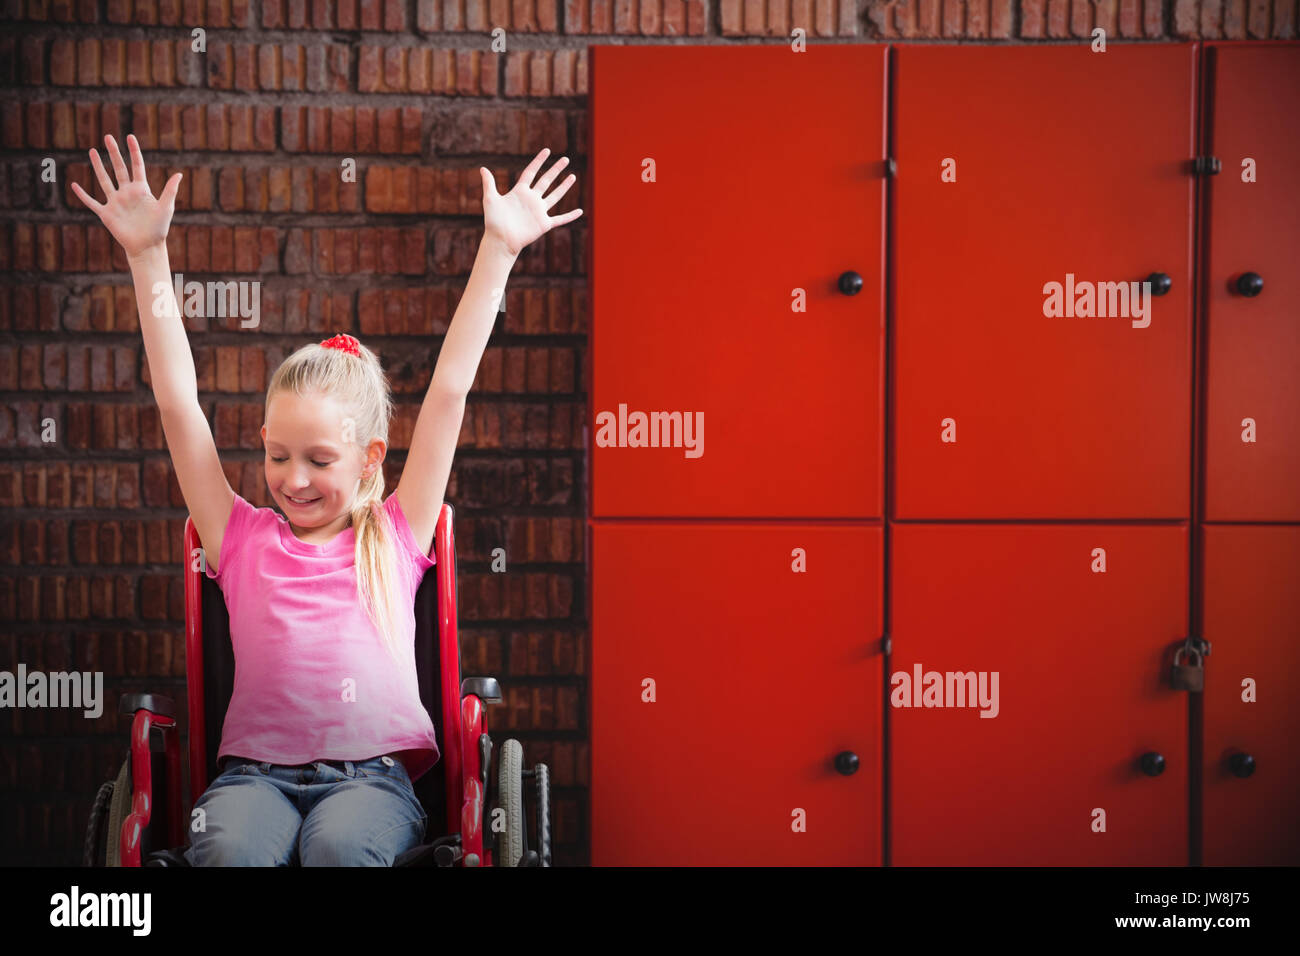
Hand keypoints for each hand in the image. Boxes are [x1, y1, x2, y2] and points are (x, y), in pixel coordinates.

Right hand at [71, 134, 182, 260]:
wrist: (147, 246)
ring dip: (98, 166)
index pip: (137, 166)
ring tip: (91, 151)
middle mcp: (127, 193)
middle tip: (108, 137)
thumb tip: (179, 174)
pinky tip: (75, 185)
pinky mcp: (106, 214)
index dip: (133, 151)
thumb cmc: (159, 228)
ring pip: (104, 180)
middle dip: (113, 153)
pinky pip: (92, 202)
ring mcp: (115, 202)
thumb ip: (170, 191)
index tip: (130, 137)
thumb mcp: (166, 208)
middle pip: (119, 168)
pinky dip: (83, 195)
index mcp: (141, 189)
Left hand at [479, 148, 582, 256]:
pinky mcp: (544, 224)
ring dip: (564, 186)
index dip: (538, 161)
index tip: (546, 151)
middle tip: (565, 159)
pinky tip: (580, 211)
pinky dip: (570, 216)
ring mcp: (539, 211)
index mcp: (520, 192)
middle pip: (546, 181)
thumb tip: (483, 168)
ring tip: (572, 176)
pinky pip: (560, 219)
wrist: (500, 240)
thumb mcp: (490, 199)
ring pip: (555, 196)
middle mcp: (531, 199)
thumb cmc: (493, 221)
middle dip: (556, 170)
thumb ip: (489, 183)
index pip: (531, 172)